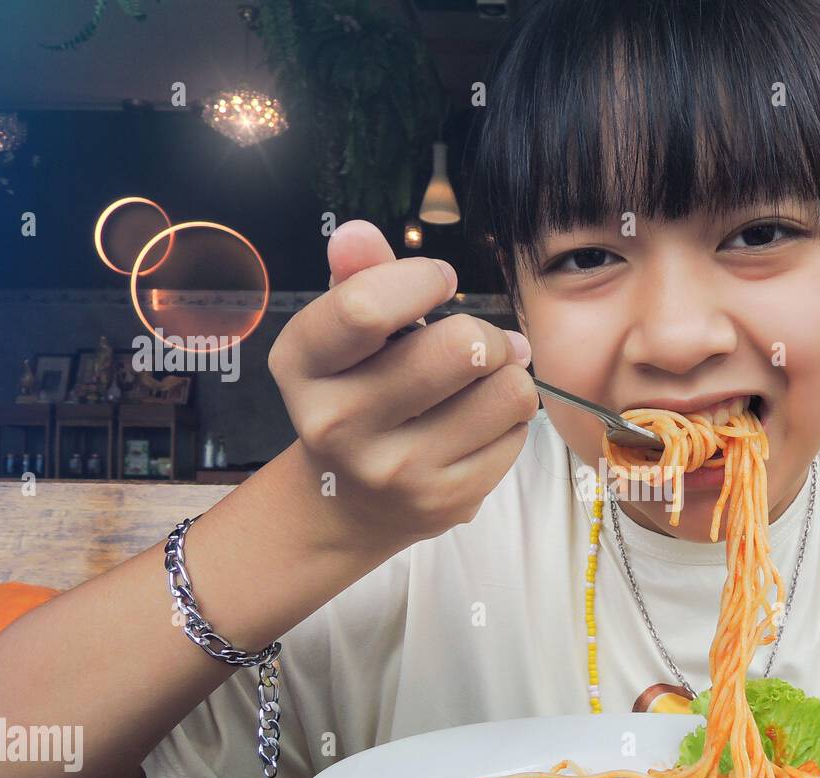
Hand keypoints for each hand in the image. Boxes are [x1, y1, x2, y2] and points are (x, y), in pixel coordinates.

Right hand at [268, 220, 535, 552]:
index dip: (421, 279)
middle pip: (460, 348)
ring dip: (509, 374)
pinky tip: (482, 424)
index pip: (366, 308)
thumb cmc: (358, 395)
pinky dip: (512, 416)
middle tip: (480, 343)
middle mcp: (338, 424)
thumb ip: (357, 279)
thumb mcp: (344, 339)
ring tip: (486, 381)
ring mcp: (395, 470)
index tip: (439, 280)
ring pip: (506, 390)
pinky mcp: (446, 500)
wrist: (351, 502)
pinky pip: (518, 430)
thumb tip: (356, 233)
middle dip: (486, 334)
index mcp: (301, 366)